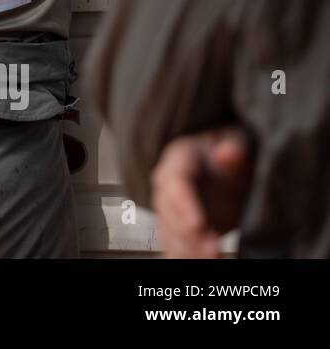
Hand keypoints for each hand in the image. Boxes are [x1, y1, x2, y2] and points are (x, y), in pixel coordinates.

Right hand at [150, 125, 251, 257]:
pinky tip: (203, 261)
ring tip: (213, 258)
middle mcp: (167, 188)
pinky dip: (185, 256)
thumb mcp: (233, 139)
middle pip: (169, 214)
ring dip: (188, 249)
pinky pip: (174, 245)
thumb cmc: (224, 150)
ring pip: (169, 233)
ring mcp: (171, 210)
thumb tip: (230, 154)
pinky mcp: (179, 227)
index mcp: (177, 162)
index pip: (175, 183)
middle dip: (189, 235)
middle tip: (212, 249)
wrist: (217, 161)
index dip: (184, 205)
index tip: (197, 223)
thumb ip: (233, 146)